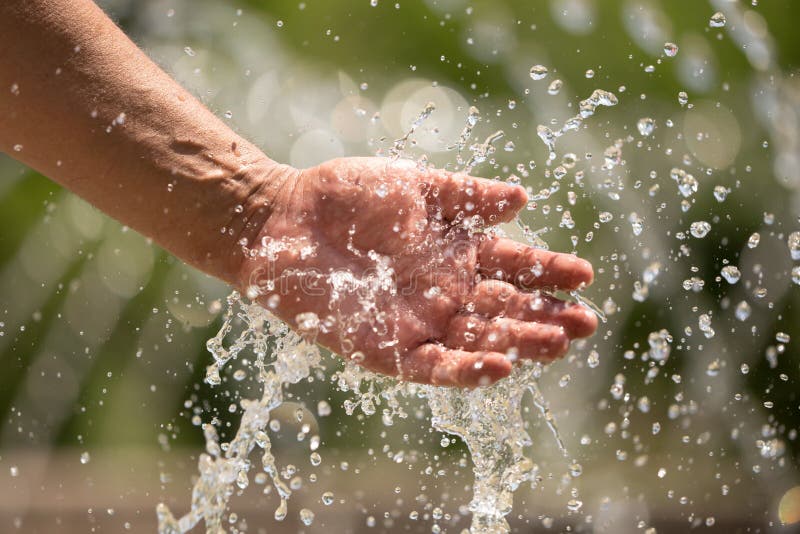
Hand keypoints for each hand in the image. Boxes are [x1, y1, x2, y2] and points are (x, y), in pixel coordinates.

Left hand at [238, 157, 596, 386]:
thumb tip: (523, 198)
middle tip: (586, 321)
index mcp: (455, 252)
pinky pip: (435, 365)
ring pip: (480, 338)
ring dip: (519, 342)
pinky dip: (468, 367)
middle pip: (505, 308)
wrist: (283, 220)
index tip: (585, 276)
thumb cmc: (347, 196)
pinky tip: (501, 364)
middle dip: (546, 315)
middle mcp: (444, 291)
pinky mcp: (388, 348)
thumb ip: (468, 196)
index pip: (513, 265)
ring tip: (558, 343)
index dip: (548, 271)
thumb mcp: (416, 187)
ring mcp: (418, 322)